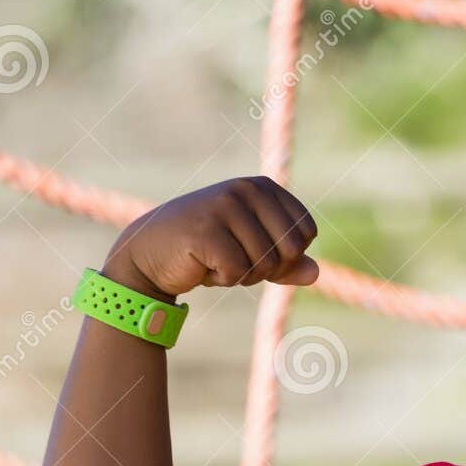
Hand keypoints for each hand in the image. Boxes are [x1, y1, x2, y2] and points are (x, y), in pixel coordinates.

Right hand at [103, 175, 318, 300]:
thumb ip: (287, 263)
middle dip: (267, 268)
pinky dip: (223, 279)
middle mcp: (246, 189)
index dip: (287, 254)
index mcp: (263, 186)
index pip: (306, 232)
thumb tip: (315, 273)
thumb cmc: (207, 250)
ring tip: (215, 258)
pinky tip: (201, 264)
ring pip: (265, 264)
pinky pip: (238, 272)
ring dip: (242, 275)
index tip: (255, 249)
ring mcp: (224, 206)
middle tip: (234, 258)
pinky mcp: (205, 230)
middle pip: (291, 250)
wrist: (150, 253)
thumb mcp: (253, 253)